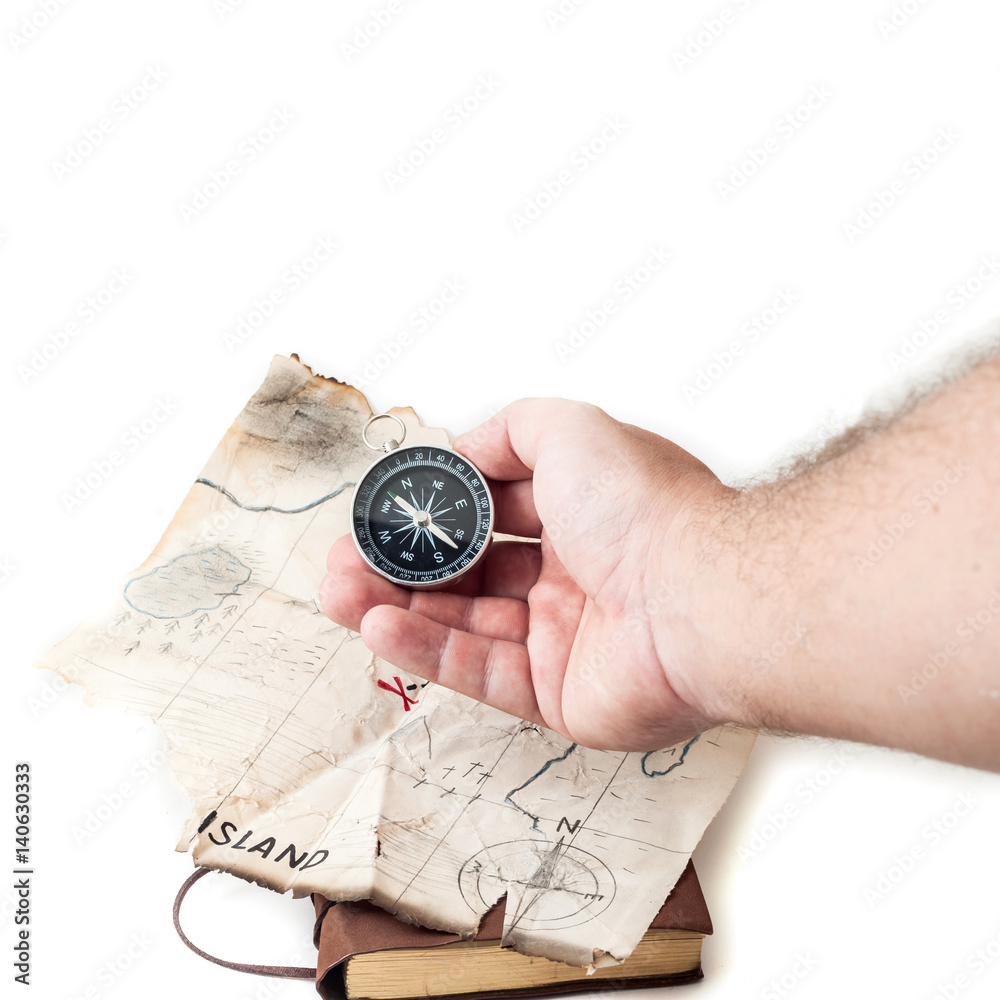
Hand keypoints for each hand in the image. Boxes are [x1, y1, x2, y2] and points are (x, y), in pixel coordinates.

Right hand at [320, 398, 736, 750]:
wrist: (697, 598)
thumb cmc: (643, 510)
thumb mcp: (569, 431)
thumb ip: (510, 432)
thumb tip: (462, 451)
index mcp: (582, 518)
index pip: (492, 519)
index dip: (437, 517)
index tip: (385, 516)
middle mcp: (574, 579)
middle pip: (468, 577)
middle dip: (401, 568)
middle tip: (343, 562)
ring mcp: (565, 641)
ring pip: (464, 626)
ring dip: (397, 607)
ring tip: (340, 593)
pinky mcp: (558, 698)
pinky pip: (480, 673)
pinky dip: (426, 651)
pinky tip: (378, 625)